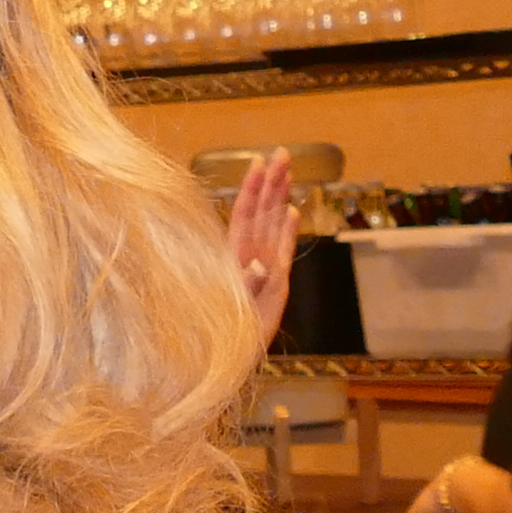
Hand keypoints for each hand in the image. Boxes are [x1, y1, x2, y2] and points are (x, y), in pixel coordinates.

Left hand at [227, 151, 300, 353]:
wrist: (227, 358)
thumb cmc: (218, 333)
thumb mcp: (230, 308)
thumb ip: (246, 286)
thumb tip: (261, 266)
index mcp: (233, 255)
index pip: (245, 213)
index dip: (252, 187)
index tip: (259, 161)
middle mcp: (248, 256)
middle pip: (262, 211)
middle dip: (272, 182)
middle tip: (283, 153)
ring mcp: (263, 267)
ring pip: (273, 225)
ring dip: (280, 198)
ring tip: (288, 173)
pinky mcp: (276, 283)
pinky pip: (284, 250)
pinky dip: (289, 231)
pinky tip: (293, 212)